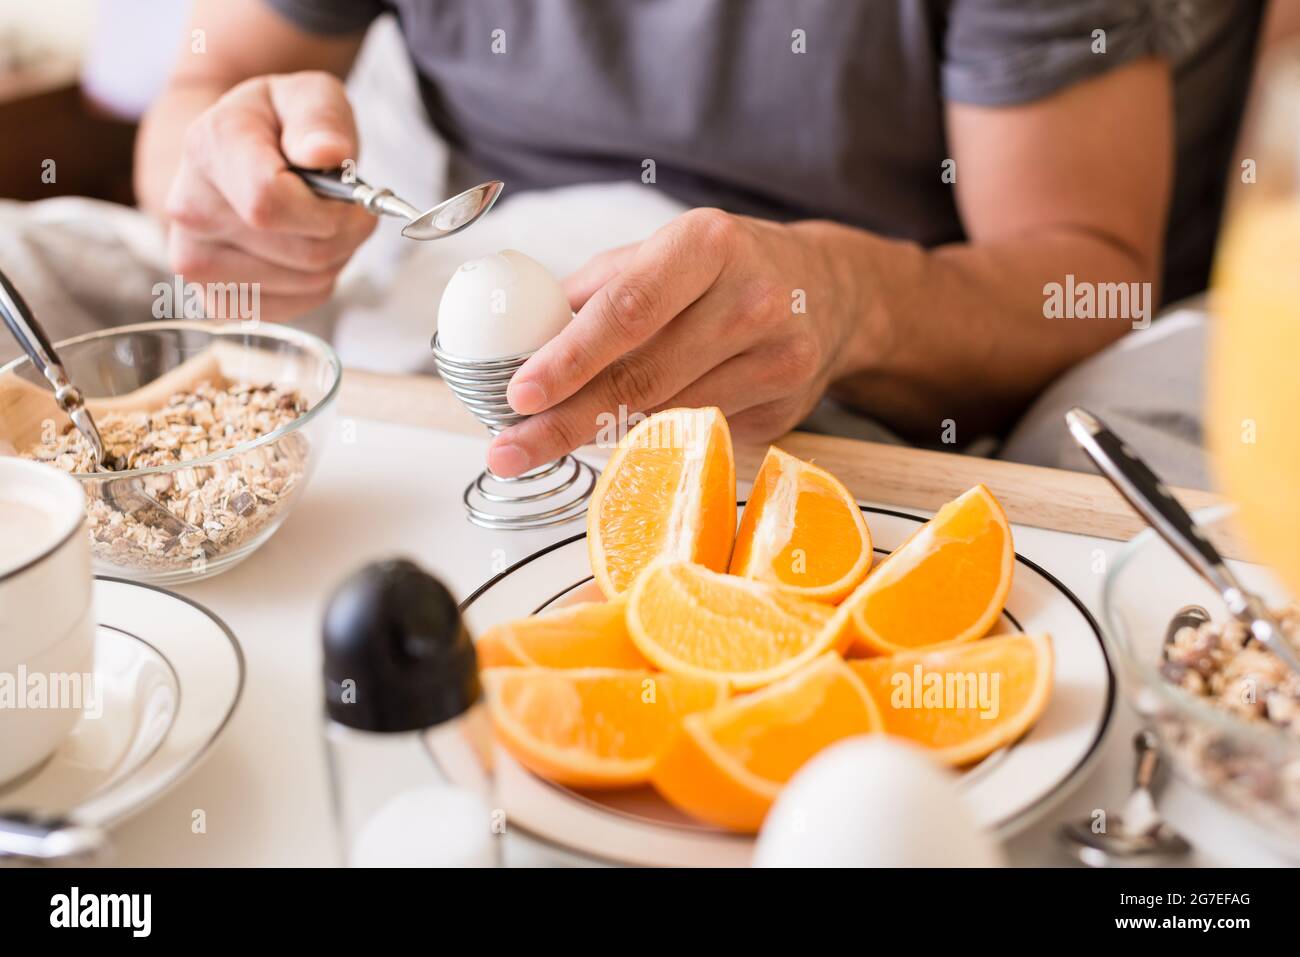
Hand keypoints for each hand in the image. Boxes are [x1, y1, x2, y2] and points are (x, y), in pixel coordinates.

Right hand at [163, 71, 376, 321]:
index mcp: (207, 149)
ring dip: (336, 255)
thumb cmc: (278, 126)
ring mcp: (196, 263)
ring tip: (318, 221)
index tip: (346, 193)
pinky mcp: (218, 301)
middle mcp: (189, 210)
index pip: (269, 203)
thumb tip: (327, 151)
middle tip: (344, 206)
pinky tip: (302, 248)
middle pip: (304, 251)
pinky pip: (300, 305)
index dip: (327, 207)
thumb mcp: (308, 96)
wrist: (234, 157)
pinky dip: (319, 282)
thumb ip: (321, 118)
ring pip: (309, 281)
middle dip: (345, 230)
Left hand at [488, 209, 860, 476]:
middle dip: (564, 420)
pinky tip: (615, 437)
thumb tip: (519, 342)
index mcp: (706, 244)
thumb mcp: (662, 254)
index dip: (569, 358)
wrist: (830, 290)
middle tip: (508, 449)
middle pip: (641, 377)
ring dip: (597, 435)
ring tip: (543, 443)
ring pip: (666, 415)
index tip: (518, 394)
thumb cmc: (724, 270)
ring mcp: (775, 356)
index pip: (628, 309)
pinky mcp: (784, 404)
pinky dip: (647, 438)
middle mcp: (749, 298)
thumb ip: (594, 292)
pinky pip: (696, 432)